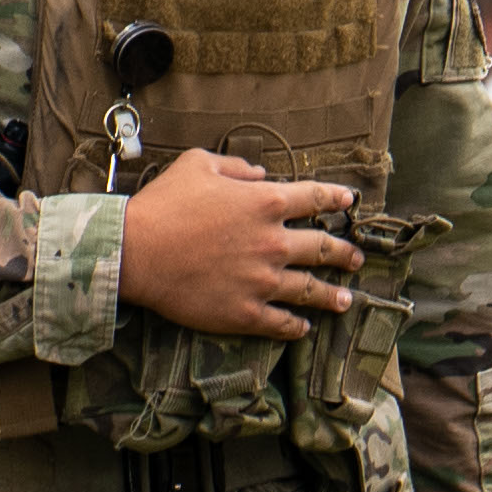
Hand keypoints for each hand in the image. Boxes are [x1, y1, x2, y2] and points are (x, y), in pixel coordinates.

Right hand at [115, 148, 362, 338]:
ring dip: (331, 295)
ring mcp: (263, 281)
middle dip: (345, 253)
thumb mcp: (198, 164)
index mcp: (265, 202)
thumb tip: (260, 173)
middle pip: (323, 247)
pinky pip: (281, 322)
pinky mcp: (246, 312)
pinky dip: (296, 326)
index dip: (336, 198)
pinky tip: (303, 327)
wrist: (135, 251)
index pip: (315, 198)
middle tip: (356, 258)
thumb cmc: (163, 204)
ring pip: (310, 289)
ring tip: (344, 300)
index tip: (349, 202)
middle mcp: (273, 242)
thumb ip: (236, 166)